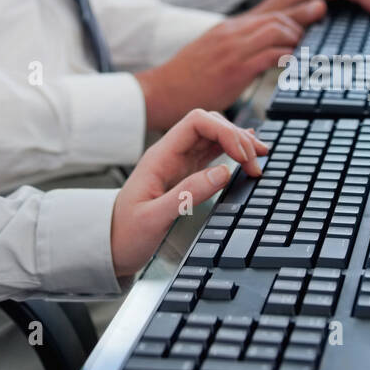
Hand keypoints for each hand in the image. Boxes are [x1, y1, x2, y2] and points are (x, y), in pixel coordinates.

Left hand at [111, 111, 268, 278]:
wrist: (110, 246)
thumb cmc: (125, 234)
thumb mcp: (154, 218)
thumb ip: (187, 194)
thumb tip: (223, 172)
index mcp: (160, 157)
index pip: (196, 122)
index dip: (224, 131)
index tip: (244, 155)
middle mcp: (170, 154)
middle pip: (208, 125)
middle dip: (236, 137)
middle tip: (257, 162)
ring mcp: (177, 164)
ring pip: (212, 138)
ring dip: (237, 143)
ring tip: (260, 155)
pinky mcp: (184, 176)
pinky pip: (210, 154)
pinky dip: (230, 152)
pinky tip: (245, 154)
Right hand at [137, 6, 318, 128]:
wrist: (162, 91)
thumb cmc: (189, 79)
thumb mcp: (215, 54)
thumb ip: (241, 49)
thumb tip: (267, 53)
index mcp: (230, 27)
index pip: (272, 9)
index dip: (299, 8)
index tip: (320, 9)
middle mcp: (233, 31)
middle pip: (279, 15)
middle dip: (305, 16)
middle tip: (322, 24)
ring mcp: (233, 47)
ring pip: (277, 29)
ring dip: (297, 38)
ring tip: (308, 50)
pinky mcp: (234, 68)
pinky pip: (270, 54)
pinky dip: (287, 56)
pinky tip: (295, 63)